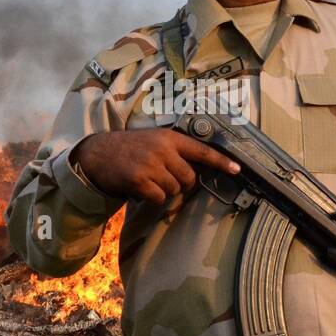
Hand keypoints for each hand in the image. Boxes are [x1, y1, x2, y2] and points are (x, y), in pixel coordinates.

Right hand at [72, 129, 240, 205]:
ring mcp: (150, 164)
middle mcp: (162, 149)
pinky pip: (159, 198)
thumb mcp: (154, 140)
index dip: (220, 162)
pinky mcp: (139, 179)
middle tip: (164, 178)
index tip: (237, 169)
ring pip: (174, 190)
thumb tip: (197, 172)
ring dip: (164, 191)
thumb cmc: (130, 149)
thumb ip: (175, 151)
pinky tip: (141, 188)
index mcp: (169, 137)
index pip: (201, 150)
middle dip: (181, 184)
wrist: (98, 153)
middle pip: (189, 178)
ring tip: (148, 180)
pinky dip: (152, 198)